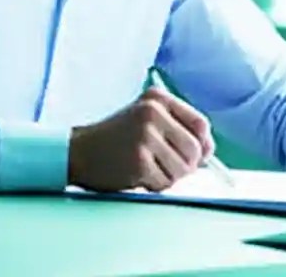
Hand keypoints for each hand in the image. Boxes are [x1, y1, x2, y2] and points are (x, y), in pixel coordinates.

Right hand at [67, 86, 214, 192]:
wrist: (78, 151)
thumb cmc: (116, 139)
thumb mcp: (145, 120)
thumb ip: (175, 128)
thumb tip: (207, 153)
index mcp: (157, 98)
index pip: (200, 125)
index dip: (203, 146)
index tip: (196, 157)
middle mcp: (152, 112)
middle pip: (194, 150)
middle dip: (186, 167)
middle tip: (166, 168)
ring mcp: (144, 136)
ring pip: (182, 169)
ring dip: (169, 178)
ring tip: (148, 170)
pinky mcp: (138, 160)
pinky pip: (164, 183)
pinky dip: (154, 186)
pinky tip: (137, 175)